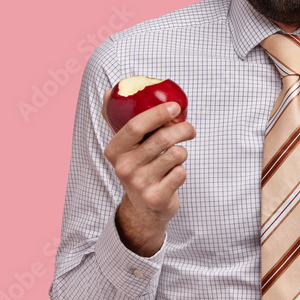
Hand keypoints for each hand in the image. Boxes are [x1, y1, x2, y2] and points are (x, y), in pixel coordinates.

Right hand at [101, 90, 195, 254]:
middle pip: (162, 139)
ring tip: (178, 155)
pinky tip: (174, 174)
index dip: (158, 113)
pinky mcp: (156, 198)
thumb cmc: (138, 167)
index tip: (175, 106)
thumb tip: (110, 91)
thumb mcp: (124, 146)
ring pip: (176, 154)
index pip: (135, 126)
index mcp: (114, 151)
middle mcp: (123, 168)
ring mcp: (139, 185)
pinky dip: (182, 170)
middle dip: (183, 129)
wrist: (144, 208)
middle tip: (190, 129)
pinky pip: (181, 173)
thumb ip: (117, 118)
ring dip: (183, 152)